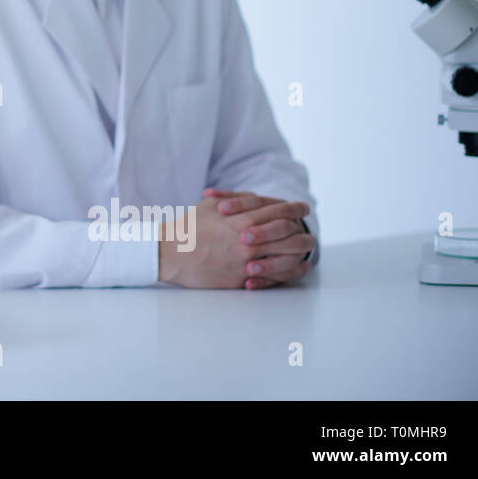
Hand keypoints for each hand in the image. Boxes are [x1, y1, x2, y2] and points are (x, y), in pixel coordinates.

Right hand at [158, 194, 314, 288]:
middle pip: (289, 235)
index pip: (279, 211)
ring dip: (300, 252)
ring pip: (286, 257)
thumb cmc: (188, 227)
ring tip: (305, 250)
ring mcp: (246, 261)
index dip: (296, 208)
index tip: (304, 208)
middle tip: (308, 231)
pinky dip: (288, 271)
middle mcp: (248, 241)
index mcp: (241, 219)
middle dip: (303, 232)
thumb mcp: (211, 205)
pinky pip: (273, 277)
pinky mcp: (241, 279)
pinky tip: (294, 267)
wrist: (170, 253)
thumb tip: (258, 199)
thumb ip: (238, 200)